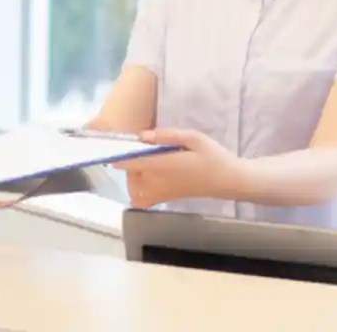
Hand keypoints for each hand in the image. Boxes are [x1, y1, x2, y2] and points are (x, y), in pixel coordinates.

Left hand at [113, 129, 241, 208]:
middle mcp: (159, 182)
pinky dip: (138, 192)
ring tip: (144, 163)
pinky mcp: (166, 199)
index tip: (109, 149)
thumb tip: (143, 135)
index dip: (119, 156)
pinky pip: (142, 200)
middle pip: (131, 175)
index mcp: (165, 165)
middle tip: (139, 150)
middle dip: (129, 163)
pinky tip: (146, 180)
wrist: (228, 180)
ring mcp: (161, 193)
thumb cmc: (213, 156)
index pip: (133, 162)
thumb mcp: (194, 138)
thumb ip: (167, 136)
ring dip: (133, 176)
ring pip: (134, 189)